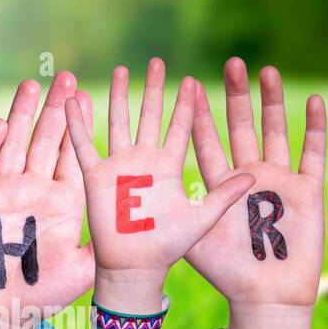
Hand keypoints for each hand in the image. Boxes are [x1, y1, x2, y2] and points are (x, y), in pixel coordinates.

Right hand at [0, 72, 94, 328]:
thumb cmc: (43, 295)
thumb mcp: (86, 268)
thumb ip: (113, 244)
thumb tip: (149, 229)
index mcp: (61, 200)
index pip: (73, 153)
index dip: (81, 124)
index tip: (92, 94)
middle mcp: (32, 190)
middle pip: (44, 140)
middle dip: (55, 108)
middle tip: (66, 76)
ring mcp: (2, 192)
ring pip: (14, 144)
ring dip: (23, 115)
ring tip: (33, 85)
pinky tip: (1, 124)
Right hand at [65, 58, 253, 307]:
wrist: (135, 267)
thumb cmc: (169, 247)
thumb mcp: (203, 218)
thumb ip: (225, 195)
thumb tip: (255, 175)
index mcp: (169, 167)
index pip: (179, 127)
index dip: (185, 105)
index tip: (191, 80)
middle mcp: (143, 161)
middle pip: (148, 116)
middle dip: (153, 89)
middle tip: (158, 61)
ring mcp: (118, 166)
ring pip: (118, 122)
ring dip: (117, 96)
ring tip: (121, 70)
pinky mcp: (95, 176)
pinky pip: (83, 145)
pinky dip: (76, 123)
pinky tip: (72, 101)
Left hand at [187, 60, 325, 309]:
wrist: (263, 297)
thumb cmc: (224, 270)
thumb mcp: (193, 232)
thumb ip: (175, 202)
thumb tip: (144, 177)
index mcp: (218, 182)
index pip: (202, 140)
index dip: (195, 113)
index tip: (186, 84)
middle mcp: (246, 175)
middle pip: (239, 126)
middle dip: (234, 95)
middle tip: (231, 62)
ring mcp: (277, 180)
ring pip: (274, 131)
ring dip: (271, 102)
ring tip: (266, 71)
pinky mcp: (307, 191)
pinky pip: (312, 154)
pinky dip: (315, 128)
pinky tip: (312, 101)